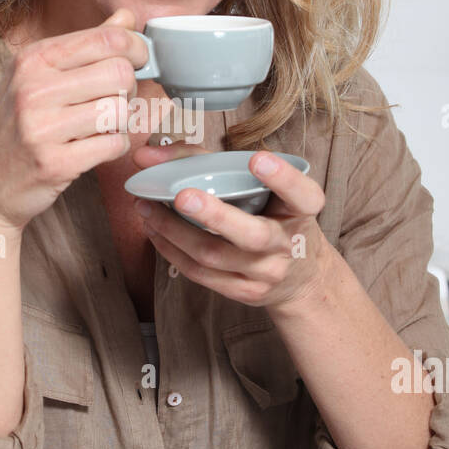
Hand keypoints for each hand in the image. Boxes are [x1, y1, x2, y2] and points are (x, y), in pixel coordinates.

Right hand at [0, 7, 150, 235]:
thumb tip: (126, 18)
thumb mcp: (37, 78)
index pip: (107, 38)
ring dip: (121, 122)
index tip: (138, 62)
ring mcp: (41, 127)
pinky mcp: (54, 163)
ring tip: (102, 127)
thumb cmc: (13, 130)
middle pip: (120, 73)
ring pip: (120, 110)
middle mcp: (33, 87)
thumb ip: (85, 47)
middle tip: (116, 100)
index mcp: (33, 59)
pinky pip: (114, 145)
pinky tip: (95, 149)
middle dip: (130, 89)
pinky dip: (114, 148)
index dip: (137, 49)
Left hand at [132, 149, 328, 315]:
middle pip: (252, 235)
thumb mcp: (261, 186)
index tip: (258, 159)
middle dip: (215, 215)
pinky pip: (200, 274)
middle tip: (183, 196)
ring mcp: (265, 273)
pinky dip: (172, 250)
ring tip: (147, 208)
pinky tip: (154, 231)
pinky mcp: (244, 292)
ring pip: (215, 256)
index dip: (282, 178)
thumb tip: (146, 155)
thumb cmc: (271, 215)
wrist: (299, 276)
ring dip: (175, 232)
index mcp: (301, 211)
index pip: (302, 194)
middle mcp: (286, 244)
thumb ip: (207, 160)